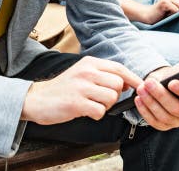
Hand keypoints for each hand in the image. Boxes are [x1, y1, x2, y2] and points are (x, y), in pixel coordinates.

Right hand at [21, 56, 141, 124]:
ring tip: (92, 105)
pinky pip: (100, 111)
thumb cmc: (63, 88)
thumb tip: (126, 83)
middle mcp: (86, 72)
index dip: (132, 78)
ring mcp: (81, 87)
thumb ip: (102, 75)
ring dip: (106, 106)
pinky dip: (96, 115)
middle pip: (117, 84)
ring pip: (111, 97)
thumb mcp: (82, 73)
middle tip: (102, 100)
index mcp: (89, 63)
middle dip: (115, 96)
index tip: (140, 86)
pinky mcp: (76, 103)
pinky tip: (85, 111)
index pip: (119, 68)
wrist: (38, 99)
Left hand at [135, 55, 178, 129]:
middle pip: (176, 109)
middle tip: (149, 82)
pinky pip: (155, 123)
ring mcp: (177, 121)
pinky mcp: (164, 125)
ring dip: (151, 103)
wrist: (165, 84)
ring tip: (141, 89)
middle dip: (161, 96)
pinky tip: (138, 100)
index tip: (171, 82)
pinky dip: (145, 112)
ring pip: (164, 117)